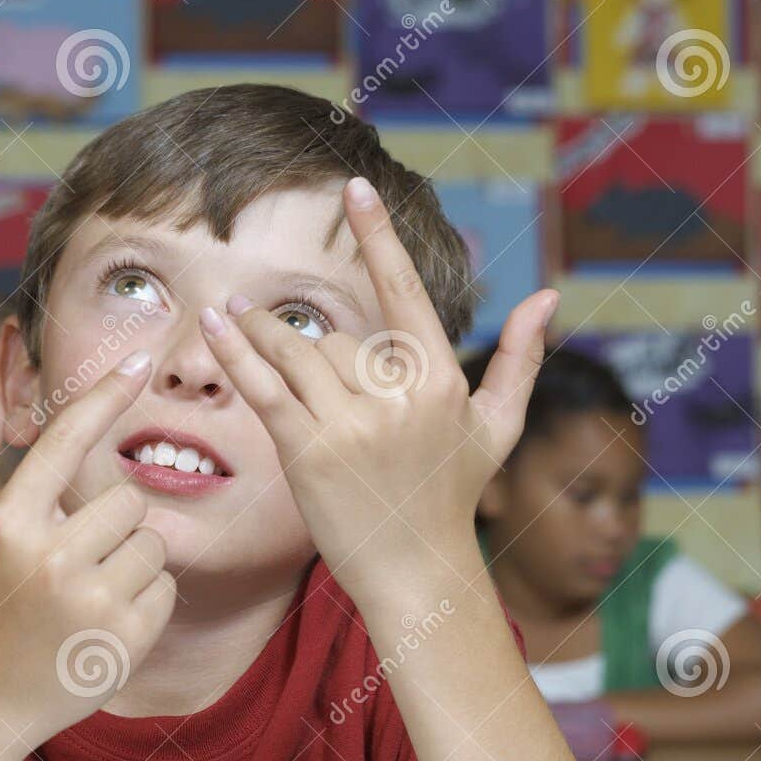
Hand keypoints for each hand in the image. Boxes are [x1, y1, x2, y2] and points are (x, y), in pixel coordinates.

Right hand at [0, 352, 177, 747]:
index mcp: (9, 524)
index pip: (66, 441)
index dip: (106, 396)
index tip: (141, 362)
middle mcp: (50, 559)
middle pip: (128, 499)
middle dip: (112, 522)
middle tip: (77, 557)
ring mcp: (91, 601)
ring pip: (152, 543)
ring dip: (131, 560)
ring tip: (88, 591)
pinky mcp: (126, 638)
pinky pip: (166, 588)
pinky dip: (145, 601)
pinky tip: (104, 621)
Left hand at [200, 176, 558, 602]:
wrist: (415, 572)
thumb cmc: (451, 497)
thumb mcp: (494, 428)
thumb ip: (519, 359)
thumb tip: (546, 298)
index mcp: (440, 380)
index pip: (403, 292)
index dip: (377, 237)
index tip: (355, 188)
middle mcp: (398, 397)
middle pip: (338, 339)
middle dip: (317, 352)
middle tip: (300, 368)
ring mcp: (352, 426)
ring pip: (298, 354)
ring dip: (260, 333)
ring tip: (232, 316)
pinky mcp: (309, 453)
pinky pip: (266, 389)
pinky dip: (237, 356)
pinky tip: (215, 325)